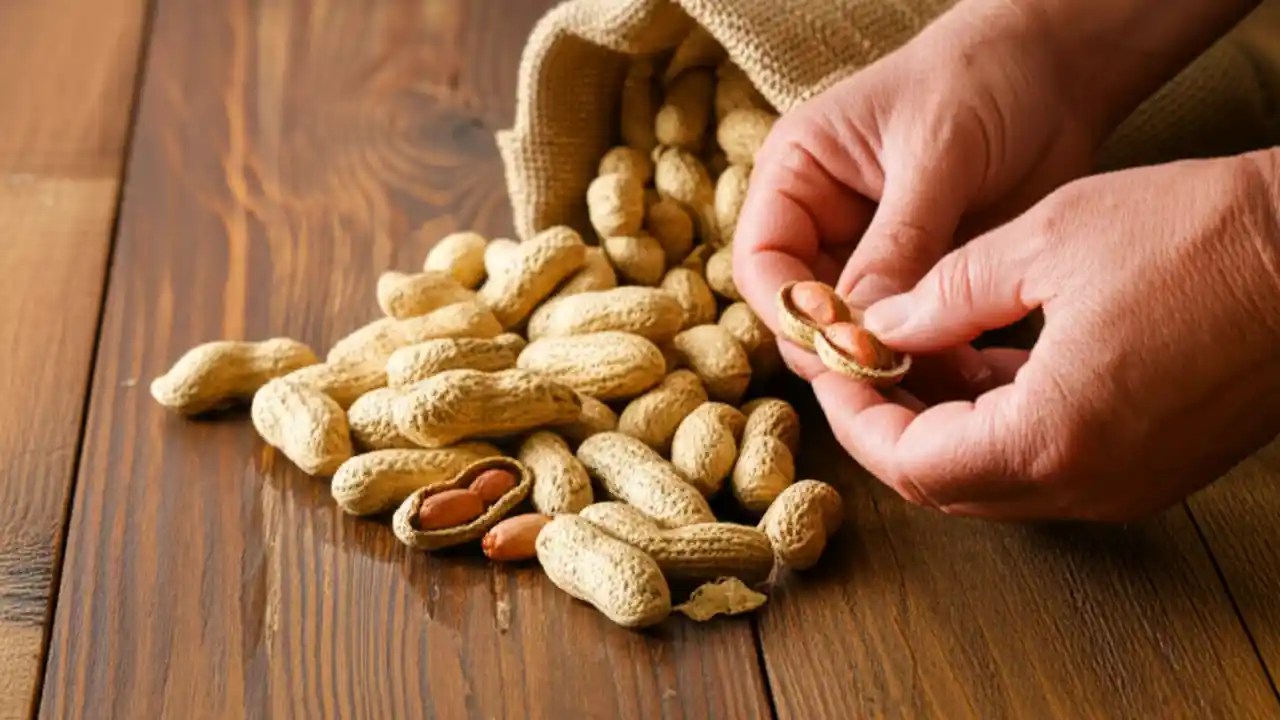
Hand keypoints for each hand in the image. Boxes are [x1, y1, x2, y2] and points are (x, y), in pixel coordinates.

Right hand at [733, 1, 1097, 397]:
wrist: (1059, 70)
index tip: (841, 348)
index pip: (763, 263)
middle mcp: (821, 222)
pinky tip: (968, 377)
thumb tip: (860, 331)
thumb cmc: (983, 81)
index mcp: (797, 175)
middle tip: (893, 382)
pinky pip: (909, 337)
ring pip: (854, 335)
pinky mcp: (919, 281)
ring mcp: (869, 256)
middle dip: (841, 351)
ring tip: (939, 387)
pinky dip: (931, 361)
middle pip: (802, 313)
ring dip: (889, 366)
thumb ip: (898, 241)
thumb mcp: (937, 155)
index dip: (792, 313)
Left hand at [820, 150, 1279, 521]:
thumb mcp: (1046, 243)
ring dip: (941, 427)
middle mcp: (1086, 485)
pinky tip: (977, 366)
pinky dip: (996, 427)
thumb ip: (944, 297)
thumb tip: (883, 328)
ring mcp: (1123, 485)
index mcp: (1050, 440)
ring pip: (994, 479)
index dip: (856, 417)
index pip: (911, 463)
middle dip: (890, 426)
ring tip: (909, 358)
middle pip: (947, 483)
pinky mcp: (1150, 467)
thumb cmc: (1199, 236)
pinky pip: (1045, 464)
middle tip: (860, 367)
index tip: (831, 370)